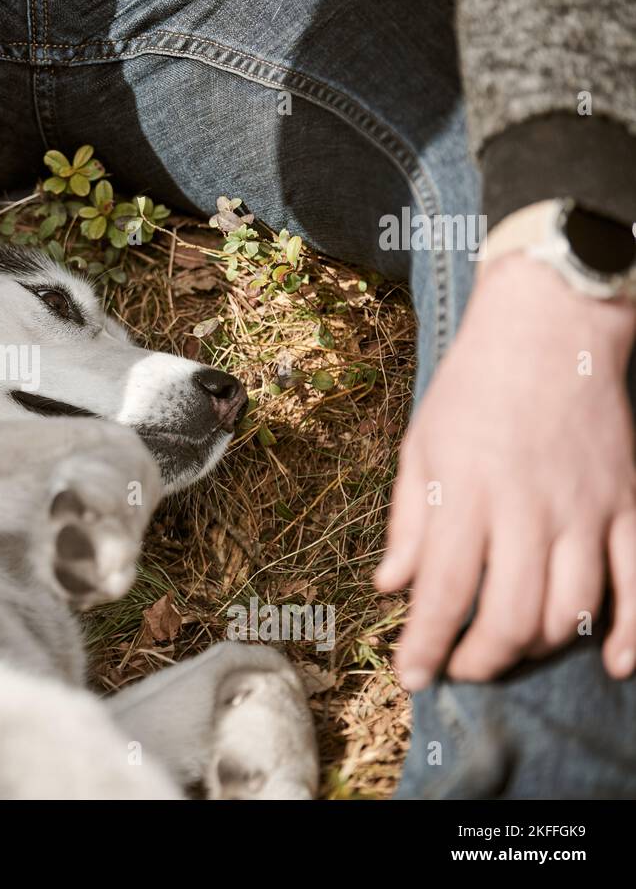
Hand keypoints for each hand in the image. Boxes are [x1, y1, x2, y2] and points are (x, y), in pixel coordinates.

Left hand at [376, 253, 635, 687]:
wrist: (550, 327)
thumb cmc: (474, 387)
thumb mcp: (421, 446)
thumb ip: (409, 521)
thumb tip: (391, 585)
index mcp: (466, 493)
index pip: (445, 591)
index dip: (427, 645)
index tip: (412, 675)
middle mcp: (527, 508)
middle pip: (510, 615)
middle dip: (480, 658)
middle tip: (459, 667)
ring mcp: (586, 509)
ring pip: (570, 610)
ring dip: (536, 648)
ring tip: (506, 651)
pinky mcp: (628, 503)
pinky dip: (632, 633)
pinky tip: (610, 663)